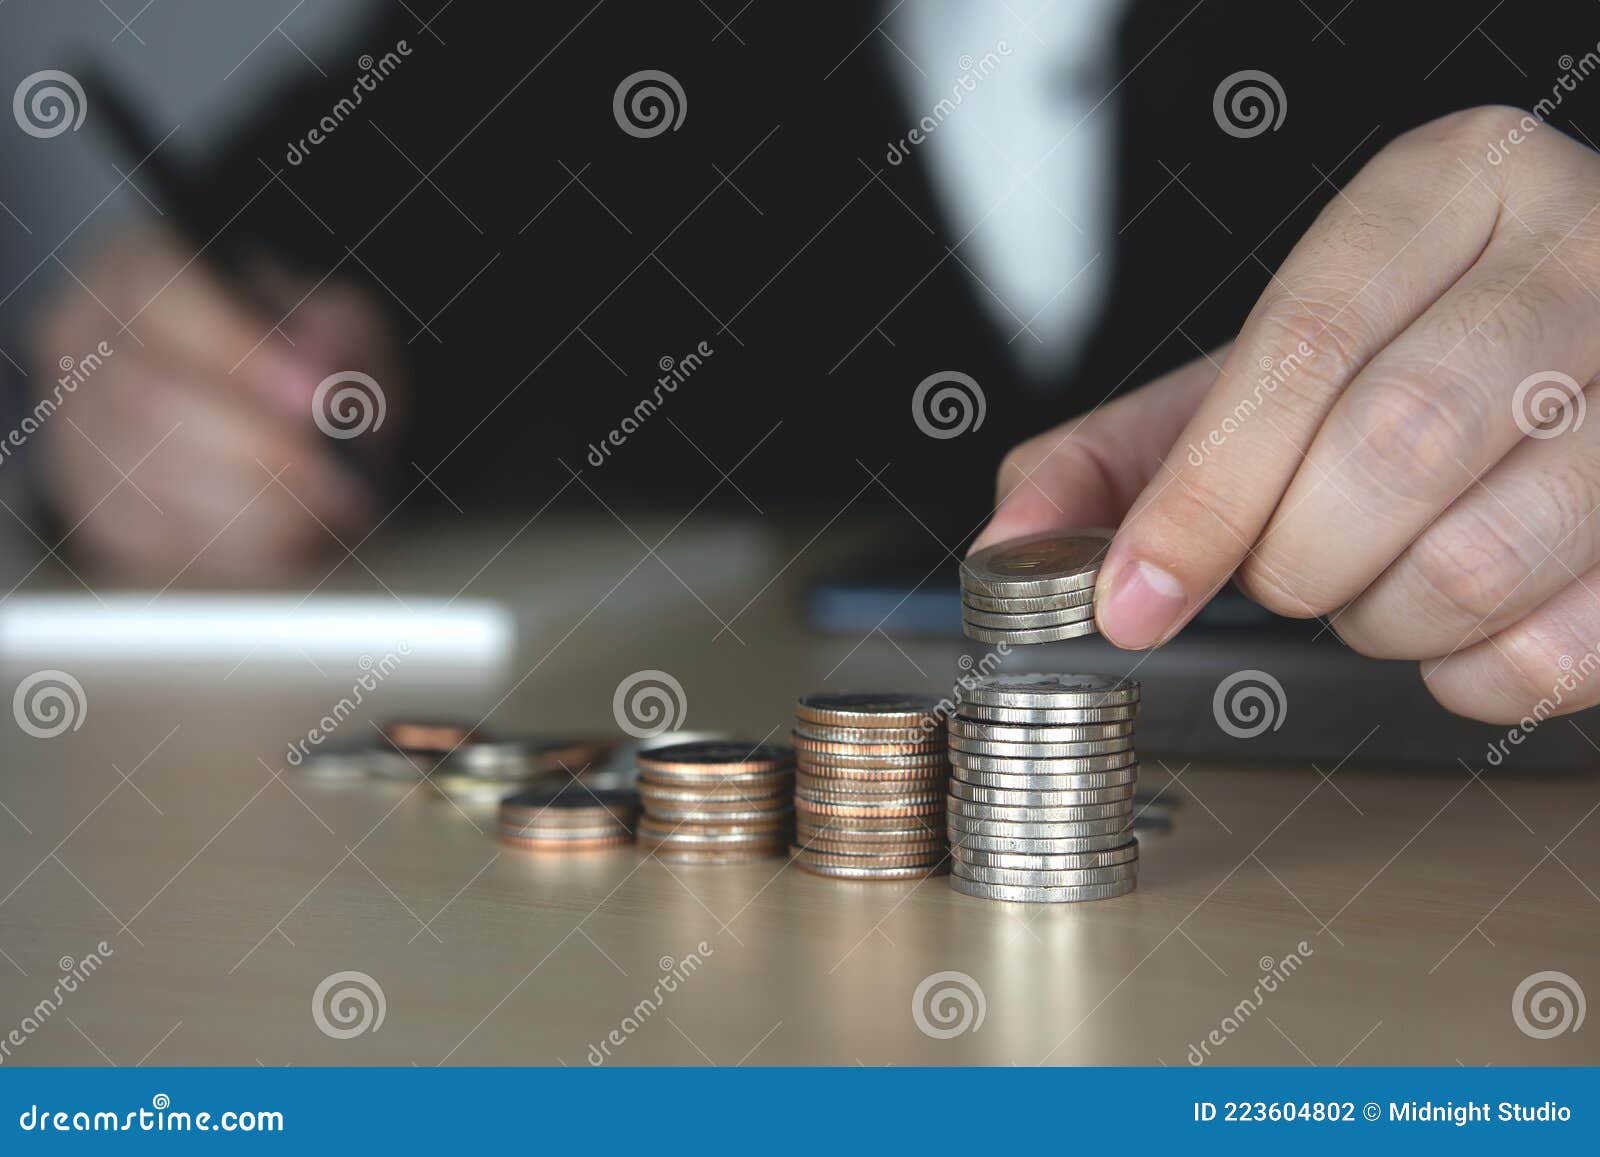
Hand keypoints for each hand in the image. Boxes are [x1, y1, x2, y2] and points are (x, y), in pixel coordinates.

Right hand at [25, 223, 400, 581]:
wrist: (269, 415)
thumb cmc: (300, 358)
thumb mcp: (339, 320)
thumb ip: (338, 336)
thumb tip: (318, 371)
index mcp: (135, 269)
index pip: (158, 295)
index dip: (238, 351)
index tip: (310, 398)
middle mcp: (84, 341)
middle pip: (148, 396)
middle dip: (252, 447)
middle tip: (328, 474)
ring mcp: (74, 425)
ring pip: (145, 473)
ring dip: (248, 503)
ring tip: (322, 507)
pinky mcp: (91, 502)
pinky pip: (145, 534)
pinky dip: (228, 543)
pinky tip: (284, 531)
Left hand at [975, 106, 1599, 724]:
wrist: (1586, 363)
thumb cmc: (1408, 364)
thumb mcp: (1258, 378)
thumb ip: (1126, 452)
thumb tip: (1008, 547)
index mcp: (1449, 190)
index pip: (1300, 348)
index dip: (1201, 496)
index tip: (1129, 598)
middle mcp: (1578, 257)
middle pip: (1391, 448)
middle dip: (1295, 558)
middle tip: (1286, 571)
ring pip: (1481, 556)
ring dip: (1384, 617)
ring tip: (1378, 581)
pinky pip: (1561, 647)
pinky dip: (1473, 672)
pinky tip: (1458, 624)